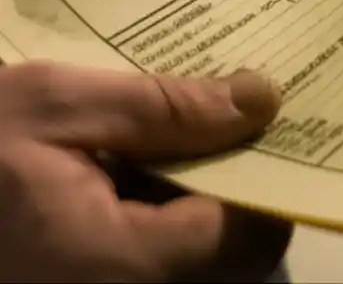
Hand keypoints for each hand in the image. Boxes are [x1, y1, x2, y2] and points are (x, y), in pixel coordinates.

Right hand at [0, 62, 291, 281]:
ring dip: (191, 208)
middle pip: (229, 258)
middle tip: (219, 123)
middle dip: (231, 189)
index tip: (263, 123)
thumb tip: (262, 100)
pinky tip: (126, 177)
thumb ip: (164, 107)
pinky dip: (151, 224)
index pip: (251, 235)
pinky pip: (147, 270)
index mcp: (118, 270)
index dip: (267, 177)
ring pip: (192, 268)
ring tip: (172, 142)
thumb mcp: (50, 109)